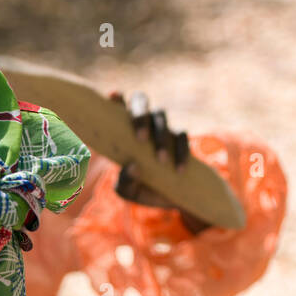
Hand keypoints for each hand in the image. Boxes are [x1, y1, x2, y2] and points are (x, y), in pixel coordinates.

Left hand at [109, 90, 211, 231]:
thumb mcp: (128, 191)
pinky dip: (181, 152)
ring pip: (161, 116)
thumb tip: (133, 167)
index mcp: (124, 130)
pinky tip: (178, 170)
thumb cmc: (141, 188)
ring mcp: (161, 128)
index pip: (117, 107)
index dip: (116, 98)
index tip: (114, 96)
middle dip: (140, 115)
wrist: (168, 198)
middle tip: (140, 138)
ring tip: (161, 160)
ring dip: (161, 136)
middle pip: (140, 101)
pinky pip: (181, 137)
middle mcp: (142, 122)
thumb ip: (125, 182)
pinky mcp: (179, 139)